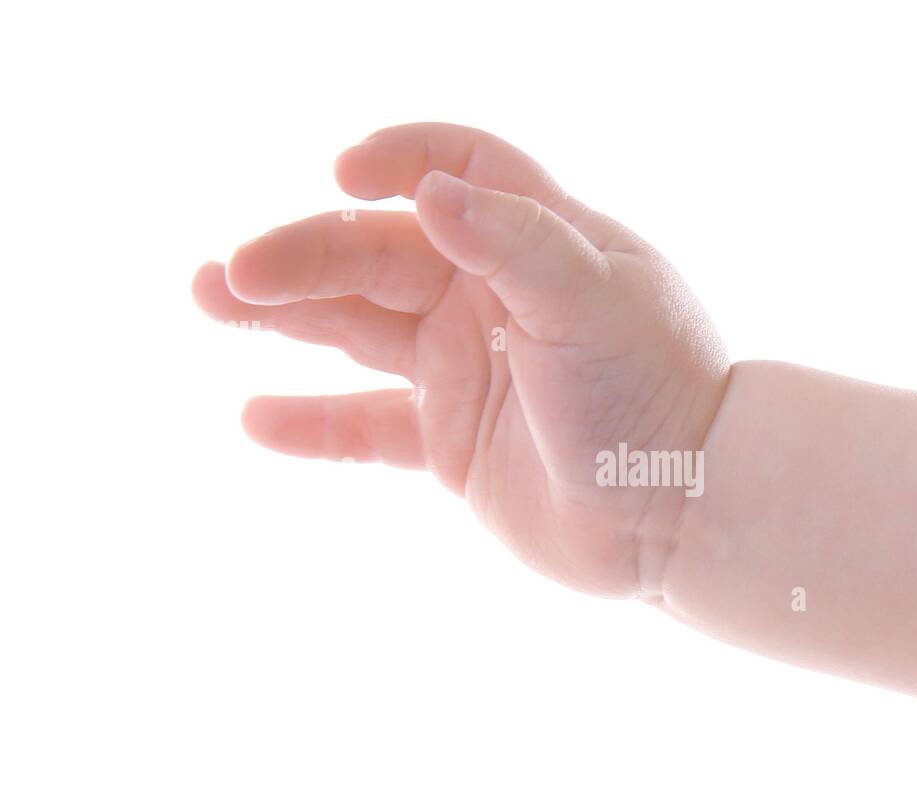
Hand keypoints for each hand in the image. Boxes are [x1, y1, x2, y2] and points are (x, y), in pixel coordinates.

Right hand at [193, 123, 728, 597]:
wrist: (680, 516)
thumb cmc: (654, 396)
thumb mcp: (593, 304)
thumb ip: (516, 243)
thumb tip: (429, 191)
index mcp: (533, 244)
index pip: (458, 169)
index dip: (401, 158)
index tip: (345, 173)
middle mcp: (490, 298)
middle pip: (379, 253)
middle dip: (303, 257)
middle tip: (230, 277)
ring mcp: (465, 370)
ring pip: (357, 329)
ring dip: (285, 316)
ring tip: (211, 298)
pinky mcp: (451, 444)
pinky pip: (368, 427)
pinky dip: (313, 424)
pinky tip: (255, 418)